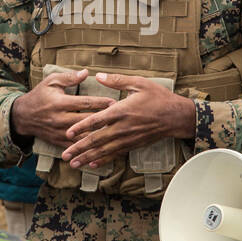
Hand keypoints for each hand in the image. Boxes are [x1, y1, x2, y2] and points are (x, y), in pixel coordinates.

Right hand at [10, 68, 111, 145]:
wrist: (23, 116)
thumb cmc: (40, 95)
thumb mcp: (51, 81)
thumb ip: (69, 77)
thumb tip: (86, 72)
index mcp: (59, 102)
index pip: (84, 103)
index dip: (99, 103)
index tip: (114, 102)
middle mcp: (59, 119)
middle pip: (86, 120)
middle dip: (103, 119)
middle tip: (120, 118)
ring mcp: (59, 132)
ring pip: (82, 136)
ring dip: (98, 135)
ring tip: (114, 133)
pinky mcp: (59, 141)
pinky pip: (76, 146)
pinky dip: (88, 147)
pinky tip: (101, 147)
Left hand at [62, 71, 196, 167]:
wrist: (176, 116)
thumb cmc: (158, 97)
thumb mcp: (139, 83)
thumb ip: (117, 80)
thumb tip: (98, 76)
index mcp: (121, 111)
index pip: (96, 121)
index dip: (80, 127)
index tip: (67, 133)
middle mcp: (122, 128)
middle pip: (96, 140)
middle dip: (79, 149)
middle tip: (65, 155)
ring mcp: (128, 138)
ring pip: (104, 151)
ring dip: (87, 158)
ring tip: (73, 164)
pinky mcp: (133, 144)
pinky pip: (115, 154)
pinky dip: (103, 160)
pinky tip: (93, 164)